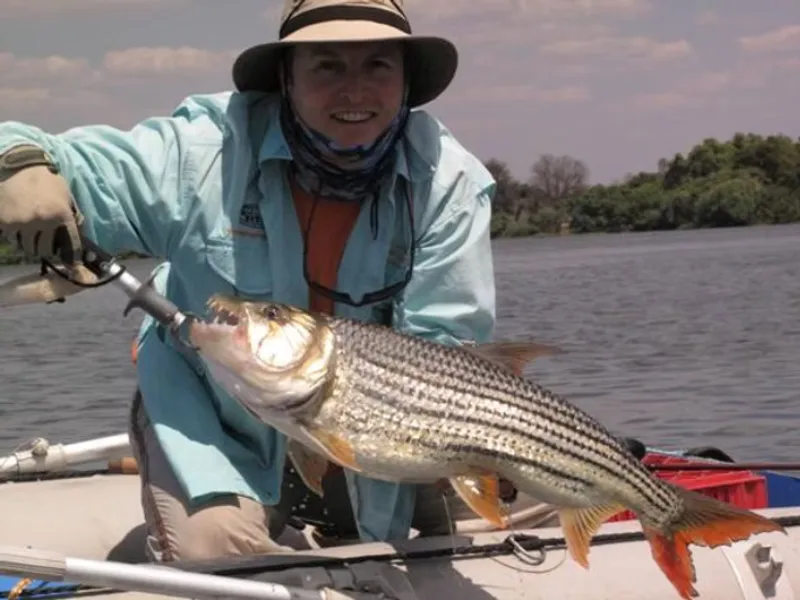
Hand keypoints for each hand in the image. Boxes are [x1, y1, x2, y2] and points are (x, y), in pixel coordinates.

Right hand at [0, 145, 82, 262]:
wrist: (19, 166)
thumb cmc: (47, 180)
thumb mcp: (66, 196)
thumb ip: (71, 216)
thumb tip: (77, 235)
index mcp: (61, 215)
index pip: (71, 244)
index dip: (73, 256)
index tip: (73, 265)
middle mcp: (43, 221)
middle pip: (45, 250)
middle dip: (47, 249)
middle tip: (46, 245)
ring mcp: (23, 223)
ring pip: (27, 247)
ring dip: (30, 244)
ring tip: (32, 235)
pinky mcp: (5, 222)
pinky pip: (12, 239)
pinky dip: (16, 237)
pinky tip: (19, 227)